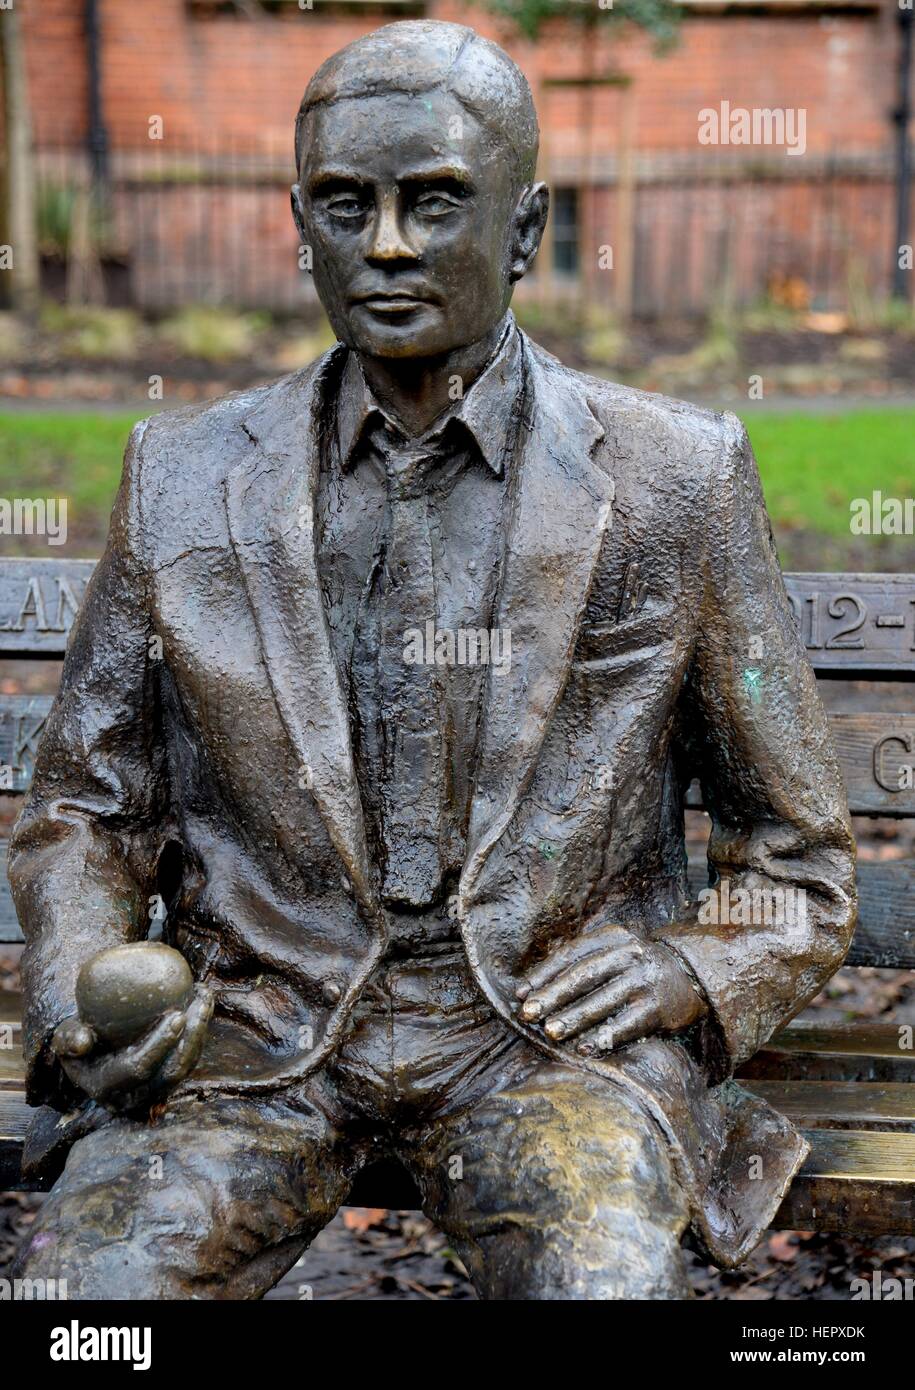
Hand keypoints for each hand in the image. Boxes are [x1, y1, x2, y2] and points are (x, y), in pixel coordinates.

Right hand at [51, 985, 212, 1110]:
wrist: (92, 1050)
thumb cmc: (79, 1036)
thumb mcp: (65, 1037)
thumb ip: (69, 1039)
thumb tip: (82, 1041)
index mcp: (105, 1087)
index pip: (138, 1068)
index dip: (160, 1044)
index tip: (176, 1014)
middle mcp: (132, 1097)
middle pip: (170, 1073)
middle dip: (191, 1038)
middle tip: (199, 1004)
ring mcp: (152, 1092)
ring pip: (185, 1067)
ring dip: (200, 1033)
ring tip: (205, 998)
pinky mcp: (167, 1081)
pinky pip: (189, 1060)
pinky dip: (199, 1034)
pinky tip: (203, 1005)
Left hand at [515, 924, 705, 1056]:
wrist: (690, 974)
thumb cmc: (634, 967)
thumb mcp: (611, 951)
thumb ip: (577, 963)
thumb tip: (528, 989)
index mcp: (612, 937)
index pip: (571, 954)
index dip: (543, 974)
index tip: (521, 994)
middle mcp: (629, 954)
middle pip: (584, 976)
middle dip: (552, 996)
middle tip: (528, 1014)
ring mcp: (645, 980)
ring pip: (603, 1000)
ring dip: (574, 1018)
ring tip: (551, 1032)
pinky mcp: (659, 1006)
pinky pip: (629, 1023)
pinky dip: (607, 1036)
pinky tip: (587, 1046)